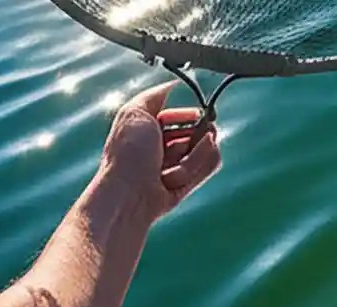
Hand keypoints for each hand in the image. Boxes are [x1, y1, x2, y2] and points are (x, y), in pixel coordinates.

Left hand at [98, 81, 221, 221]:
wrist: (130, 192)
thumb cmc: (129, 153)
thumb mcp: (135, 111)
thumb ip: (155, 95)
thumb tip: (173, 83)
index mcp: (147, 130)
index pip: (177, 118)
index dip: (189, 115)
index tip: (200, 114)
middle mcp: (161, 148)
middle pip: (195, 132)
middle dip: (202, 131)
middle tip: (207, 130)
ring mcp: (174, 166)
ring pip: (204, 149)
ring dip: (199, 152)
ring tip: (188, 158)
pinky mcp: (186, 184)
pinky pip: (207, 167)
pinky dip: (203, 164)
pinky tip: (196, 162)